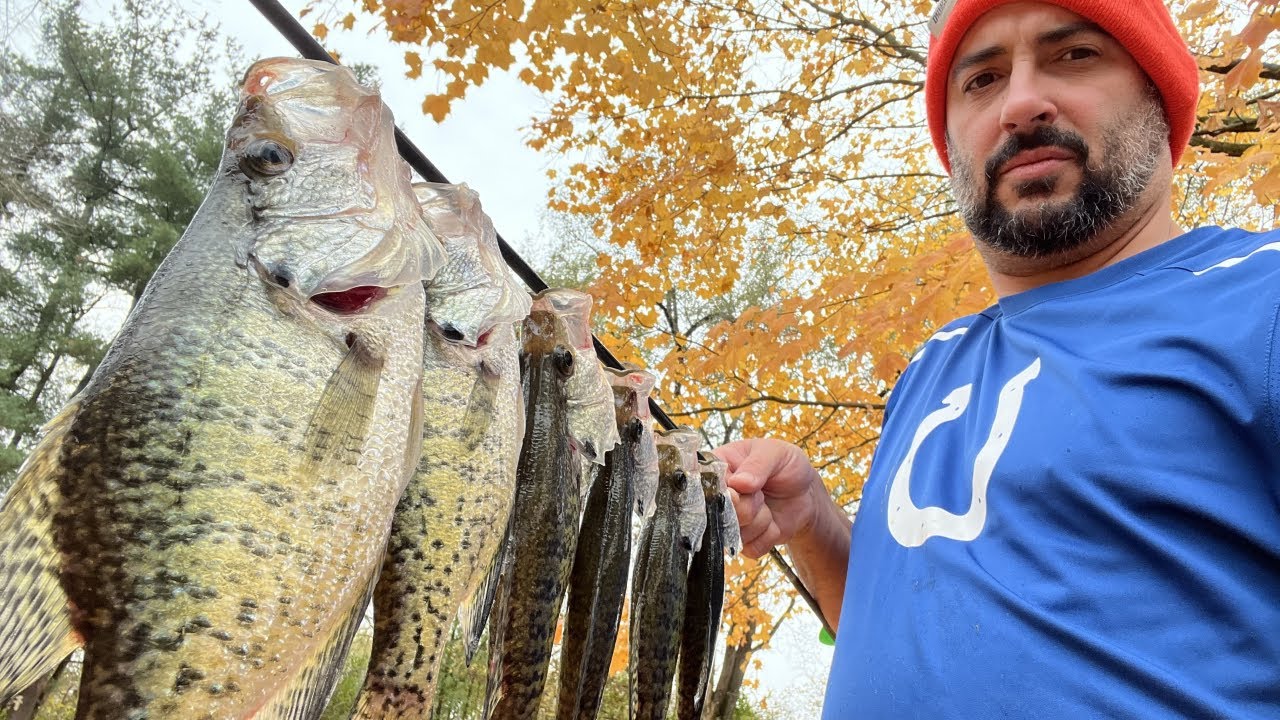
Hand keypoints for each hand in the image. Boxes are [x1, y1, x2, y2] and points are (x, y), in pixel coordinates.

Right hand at [713, 438, 824, 558]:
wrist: (805, 493)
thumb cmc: (785, 465)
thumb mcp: (776, 453)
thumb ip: (757, 464)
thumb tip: (739, 483)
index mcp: (716, 467)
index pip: (703, 484)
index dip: (722, 491)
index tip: (739, 489)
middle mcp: (715, 496)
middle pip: (717, 513)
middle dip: (748, 505)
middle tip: (761, 492)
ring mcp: (726, 521)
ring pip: (734, 534)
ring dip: (761, 521)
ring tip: (766, 504)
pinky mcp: (741, 542)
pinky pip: (750, 548)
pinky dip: (768, 536)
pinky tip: (771, 522)